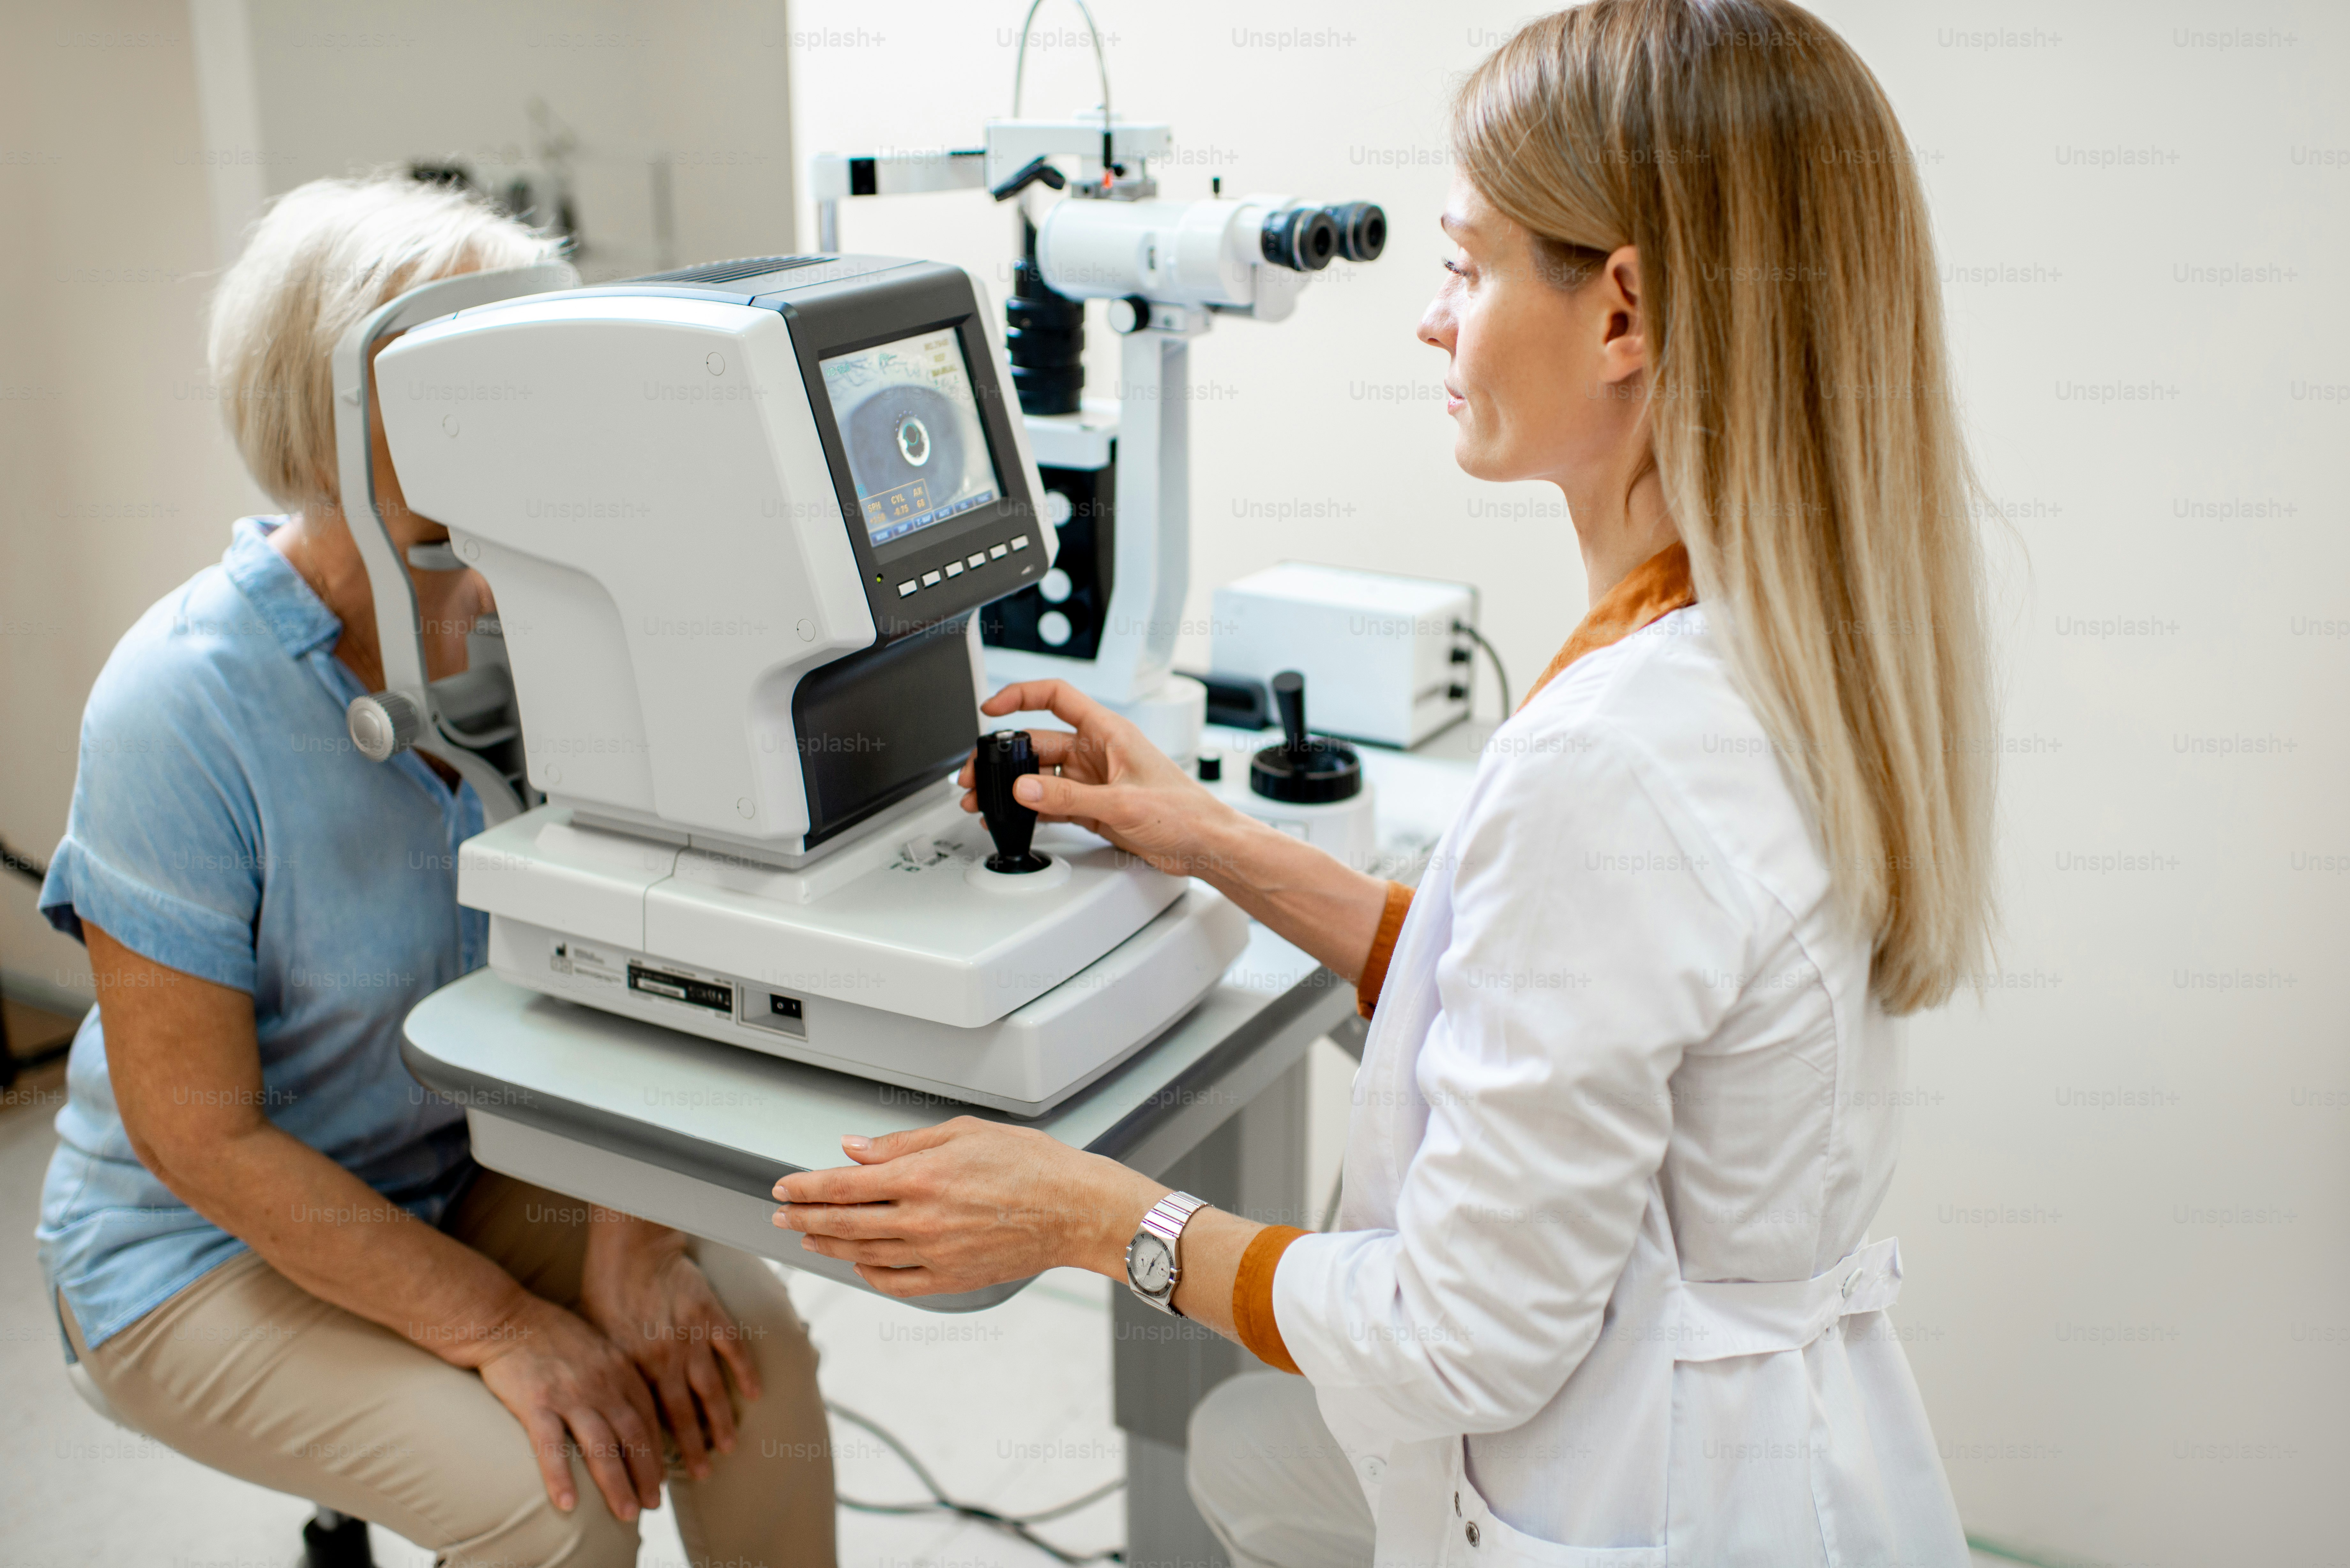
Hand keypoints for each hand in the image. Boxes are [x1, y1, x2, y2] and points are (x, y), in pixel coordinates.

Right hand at [473, 1293, 665, 1521]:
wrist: (506, 1318)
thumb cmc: (550, 1334)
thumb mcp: (597, 1347)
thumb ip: (616, 1375)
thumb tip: (629, 1408)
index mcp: (620, 1368)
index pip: (648, 1416)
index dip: (657, 1450)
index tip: (661, 1477)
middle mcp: (602, 1382)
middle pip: (633, 1435)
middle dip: (647, 1474)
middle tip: (653, 1504)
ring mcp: (570, 1394)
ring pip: (601, 1446)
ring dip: (617, 1483)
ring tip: (627, 1513)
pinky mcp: (536, 1403)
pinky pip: (551, 1447)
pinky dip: (561, 1476)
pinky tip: (568, 1504)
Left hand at [579, 1216, 762, 1480]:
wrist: (630, 1248)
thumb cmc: (605, 1289)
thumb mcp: (599, 1338)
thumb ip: (614, 1370)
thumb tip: (614, 1404)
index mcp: (632, 1368)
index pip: (647, 1420)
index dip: (655, 1449)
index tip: (660, 1474)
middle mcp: (662, 1359)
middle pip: (683, 1415)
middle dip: (694, 1449)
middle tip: (704, 1475)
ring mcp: (690, 1338)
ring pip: (711, 1390)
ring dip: (722, 1422)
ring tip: (729, 1447)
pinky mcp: (710, 1316)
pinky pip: (733, 1350)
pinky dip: (745, 1372)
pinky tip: (754, 1394)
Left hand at [772, 1118, 1165, 1297]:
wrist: (1074, 1208)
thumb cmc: (1029, 1163)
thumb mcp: (962, 1132)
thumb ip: (901, 1143)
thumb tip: (853, 1149)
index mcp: (920, 1176)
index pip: (841, 1185)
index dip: (804, 1187)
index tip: (783, 1187)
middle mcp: (920, 1218)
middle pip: (842, 1222)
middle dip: (803, 1218)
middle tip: (781, 1214)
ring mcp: (934, 1253)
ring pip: (862, 1253)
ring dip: (829, 1245)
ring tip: (809, 1238)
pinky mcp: (951, 1278)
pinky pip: (896, 1282)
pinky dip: (869, 1273)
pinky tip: (859, 1263)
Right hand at [958, 681, 1245, 880]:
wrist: (1204, 846)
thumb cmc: (1184, 812)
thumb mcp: (1123, 802)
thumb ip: (1070, 797)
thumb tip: (1026, 790)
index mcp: (1108, 731)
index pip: (1057, 697)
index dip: (1021, 695)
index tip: (991, 708)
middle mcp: (1097, 751)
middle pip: (1038, 742)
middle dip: (1004, 757)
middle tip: (977, 776)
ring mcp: (1093, 779)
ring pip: (1040, 775)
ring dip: (1012, 787)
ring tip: (984, 800)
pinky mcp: (1092, 805)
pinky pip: (1051, 801)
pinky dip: (1029, 809)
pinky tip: (1011, 817)